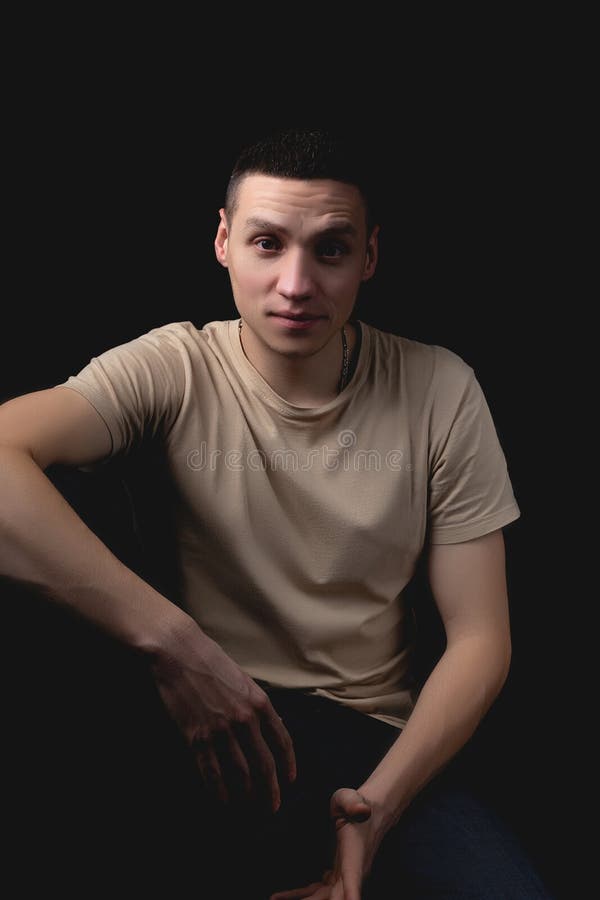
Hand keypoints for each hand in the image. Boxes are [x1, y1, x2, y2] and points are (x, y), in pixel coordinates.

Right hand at [149, 621, 295, 812]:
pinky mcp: (196, 737)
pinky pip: (212, 773)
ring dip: (246, 796)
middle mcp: (244, 720)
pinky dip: (219, 791)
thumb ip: (257, 706)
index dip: (288, 765)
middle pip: (264, 764)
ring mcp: (220, 730)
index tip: (289, 781)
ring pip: (240, 774)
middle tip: (271, 807)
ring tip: (248, 809)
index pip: (282, 741)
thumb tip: (271, 728)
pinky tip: (222, 802)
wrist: (179, 653)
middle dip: (270, 790)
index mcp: (260, 703)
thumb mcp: (244, 680)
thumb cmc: (211, 662)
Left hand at [269, 787, 387, 899]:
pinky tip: (280, 896)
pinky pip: (316, 891)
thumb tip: (363, 810)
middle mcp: (351, 872)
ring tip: (274, 898)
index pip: (353, 882)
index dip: (350, 896)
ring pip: (323, 897)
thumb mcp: (350, 799)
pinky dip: (300, 895)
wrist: (363, 809)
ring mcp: (342, 876)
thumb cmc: (354, 802)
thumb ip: (353, 804)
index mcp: (355, 857)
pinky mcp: (334, 875)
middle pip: (336, 898)